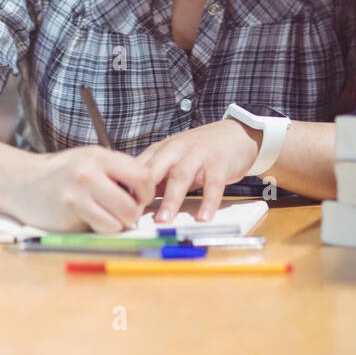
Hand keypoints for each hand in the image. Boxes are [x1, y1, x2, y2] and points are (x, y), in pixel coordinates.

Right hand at [8, 146, 156, 233]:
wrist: (20, 181)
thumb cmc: (60, 172)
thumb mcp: (88, 159)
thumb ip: (115, 171)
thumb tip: (145, 191)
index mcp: (99, 156)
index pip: (142, 175)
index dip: (147, 191)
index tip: (140, 197)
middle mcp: (89, 173)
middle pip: (132, 204)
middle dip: (133, 214)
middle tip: (125, 213)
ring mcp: (78, 195)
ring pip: (119, 221)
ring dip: (117, 224)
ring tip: (106, 216)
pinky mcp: (69, 215)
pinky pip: (101, 229)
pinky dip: (101, 229)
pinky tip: (90, 220)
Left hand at [133, 119, 260, 223]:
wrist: (234, 133)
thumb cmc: (199, 150)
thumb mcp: (174, 159)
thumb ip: (157, 178)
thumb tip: (136, 203)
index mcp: (161, 150)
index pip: (138, 168)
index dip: (128, 188)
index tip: (121, 209)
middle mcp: (176, 150)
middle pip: (155, 170)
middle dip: (143, 192)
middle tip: (135, 215)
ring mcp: (197, 155)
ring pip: (181, 176)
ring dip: (171, 200)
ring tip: (164, 221)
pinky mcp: (218, 163)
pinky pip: (213, 184)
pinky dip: (208, 202)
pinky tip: (203, 217)